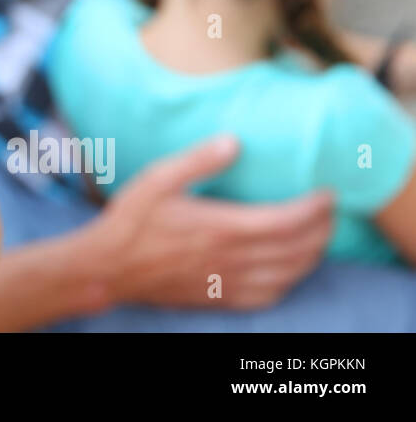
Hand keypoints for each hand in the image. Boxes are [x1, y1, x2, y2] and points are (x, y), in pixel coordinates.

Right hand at [82, 135, 333, 308]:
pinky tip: (288, 268)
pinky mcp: (220, 297)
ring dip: (312, 255)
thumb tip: (234, 140)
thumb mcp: (157, 179)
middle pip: (298, 249)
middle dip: (323, 229)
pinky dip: (290, 281)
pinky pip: (270, 295)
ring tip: (318, 235)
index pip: (288, 220)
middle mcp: (233, 258)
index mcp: (223, 226)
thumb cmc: (131, 220)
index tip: (326, 192)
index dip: (316, 208)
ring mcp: (229, 282)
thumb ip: (198, 159)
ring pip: (290, 274)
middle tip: (328, 210)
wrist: (109, 268)